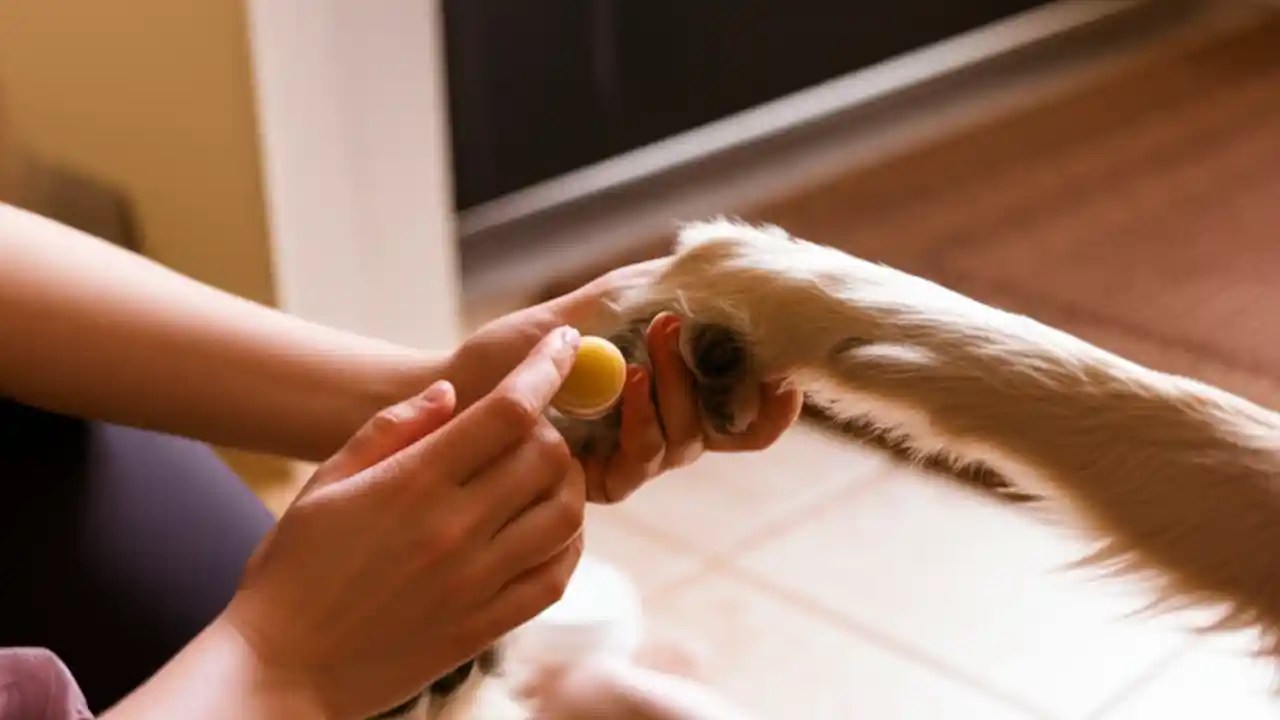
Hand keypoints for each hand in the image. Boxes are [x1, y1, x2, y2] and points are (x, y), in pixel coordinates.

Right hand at [221, 328, 587, 718]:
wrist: (281, 668)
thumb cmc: (293, 569)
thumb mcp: (325, 483)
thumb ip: (389, 430)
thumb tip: (450, 393)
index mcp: (414, 483)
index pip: (507, 411)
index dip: (546, 369)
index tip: (565, 344)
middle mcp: (455, 529)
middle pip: (547, 457)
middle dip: (553, 429)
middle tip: (532, 431)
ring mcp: (476, 581)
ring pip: (565, 515)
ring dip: (568, 484)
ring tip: (546, 476)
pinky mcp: (485, 626)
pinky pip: (555, 576)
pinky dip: (569, 544)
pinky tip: (551, 530)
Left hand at [448, 260, 802, 502]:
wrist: (463, 384)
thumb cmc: (528, 345)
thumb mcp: (602, 303)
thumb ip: (661, 289)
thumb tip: (729, 265)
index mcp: (676, 395)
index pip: (748, 416)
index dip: (777, 405)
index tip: (782, 373)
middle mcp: (665, 433)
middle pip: (729, 428)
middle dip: (717, 373)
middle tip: (682, 324)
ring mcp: (634, 460)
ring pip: (686, 441)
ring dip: (676, 388)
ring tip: (653, 343)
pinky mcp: (600, 482)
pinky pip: (640, 461)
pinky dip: (641, 418)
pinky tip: (625, 380)